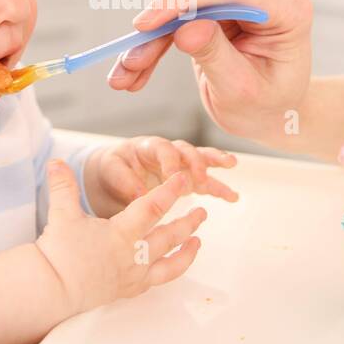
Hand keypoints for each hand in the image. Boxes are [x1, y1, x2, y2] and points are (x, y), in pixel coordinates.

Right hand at [36, 159, 205, 315]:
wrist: (52, 290)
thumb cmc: (59, 253)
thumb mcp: (62, 214)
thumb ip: (63, 186)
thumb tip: (55, 161)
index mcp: (121, 234)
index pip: (153, 208)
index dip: (170, 191)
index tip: (182, 178)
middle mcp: (133, 256)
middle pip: (170, 237)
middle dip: (189, 222)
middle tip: (202, 211)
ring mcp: (134, 276)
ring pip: (171, 263)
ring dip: (187, 251)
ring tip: (197, 241)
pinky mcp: (129, 290)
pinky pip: (158, 280)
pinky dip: (171, 270)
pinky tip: (173, 264)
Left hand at [87, 136, 238, 215]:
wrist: (115, 175)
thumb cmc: (112, 170)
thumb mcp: (111, 171)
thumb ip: (124, 180)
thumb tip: (140, 194)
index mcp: (147, 147)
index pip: (162, 149)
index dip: (169, 161)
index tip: (172, 176)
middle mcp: (167, 151)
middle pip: (186, 150)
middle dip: (196, 161)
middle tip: (201, 176)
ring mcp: (179, 164)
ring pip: (201, 160)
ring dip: (216, 163)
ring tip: (231, 165)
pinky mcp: (186, 178)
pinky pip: (205, 180)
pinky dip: (218, 187)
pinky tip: (232, 196)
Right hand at [107, 0, 313, 148]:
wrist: (273, 113)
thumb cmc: (268, 106)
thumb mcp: (242, 89)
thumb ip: (216, 56)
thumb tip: (186, 30)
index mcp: (288, 7)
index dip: (182, 2)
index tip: (145, 24)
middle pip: (198, 0)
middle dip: (157, 32)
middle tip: (127, 65)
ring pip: (180, 11)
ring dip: (150, 43)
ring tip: (125, 78)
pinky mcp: (218, 8)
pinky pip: (177, 21)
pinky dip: (155, 46)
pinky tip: (134, 73)